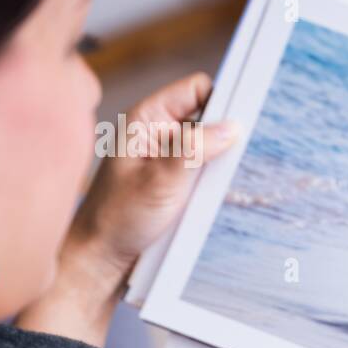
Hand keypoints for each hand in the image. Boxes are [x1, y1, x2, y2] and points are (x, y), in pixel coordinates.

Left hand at [18, 72, 237, 344]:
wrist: (101, 258)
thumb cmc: (118, 219)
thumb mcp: (161, 182)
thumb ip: (196, 150)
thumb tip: (233, 127)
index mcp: (147, 119)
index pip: (197, 90)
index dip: (222, 99)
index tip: (245, 119)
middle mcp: (159, 132)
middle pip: (208, 115)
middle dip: (227, 131)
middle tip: (242, 152)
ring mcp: (168, 156)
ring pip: (211, 143)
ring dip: (224, 158)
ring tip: (230, 177)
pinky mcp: (177, 179)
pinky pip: (208, 167)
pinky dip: (218, 176)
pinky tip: (222, 191)